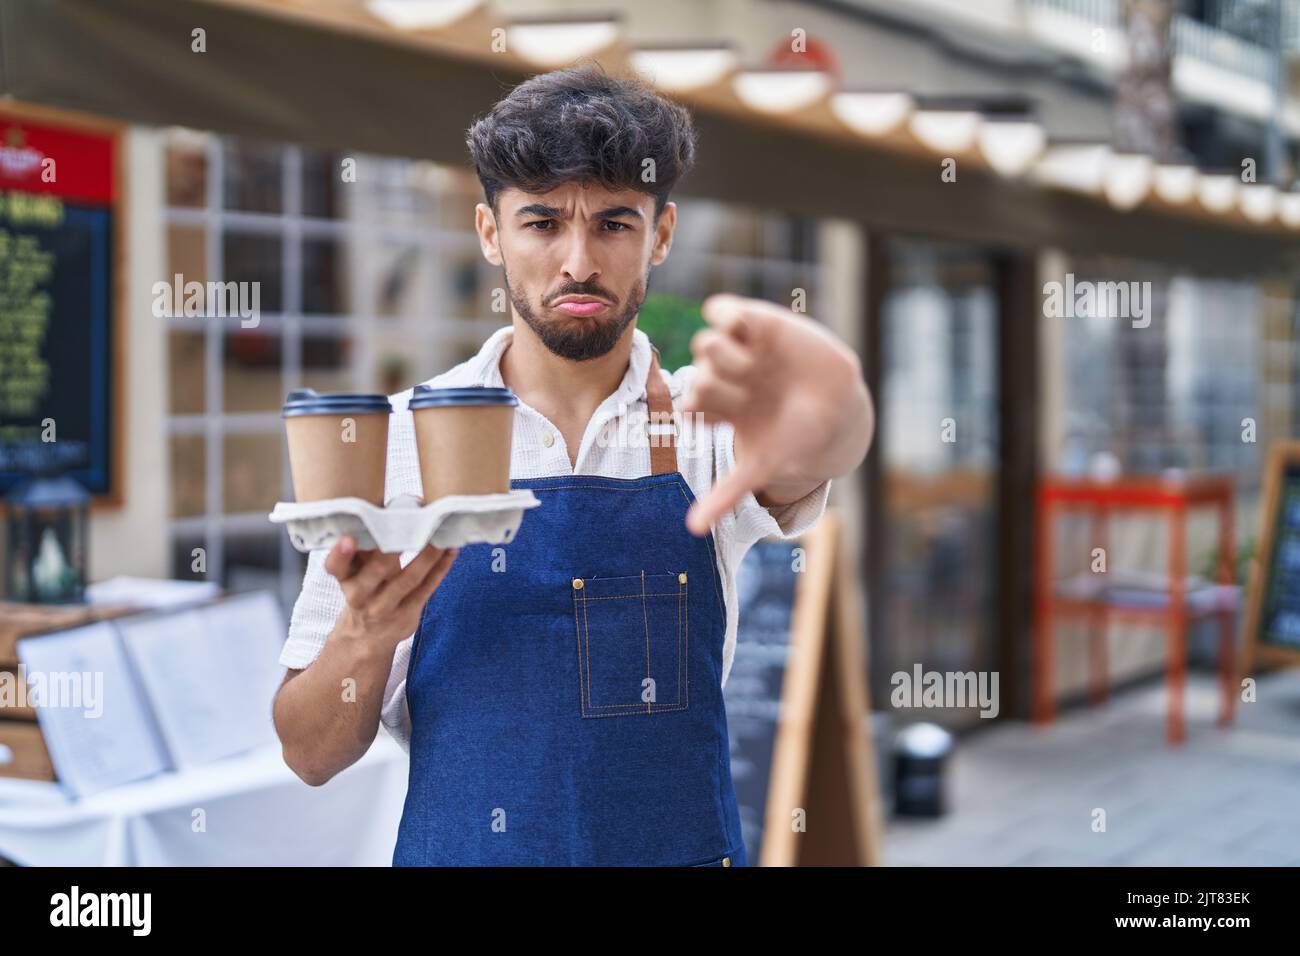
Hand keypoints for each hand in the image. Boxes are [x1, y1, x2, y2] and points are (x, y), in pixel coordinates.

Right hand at [324, 536, 457, 649]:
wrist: (365, 637)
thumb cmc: (365, 590)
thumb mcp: (356, 572)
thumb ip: (367, 546)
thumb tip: (397, 506)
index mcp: (345, 578)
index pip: (335, 567)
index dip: (340, 554)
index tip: (348, 538)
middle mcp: (360, 595)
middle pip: (375, 572)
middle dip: (392, 551)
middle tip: (409, 526)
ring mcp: (384, 607)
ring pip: (407, 579)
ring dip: (426, 556)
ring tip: (440, 536)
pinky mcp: (407, 614)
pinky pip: (426, 588)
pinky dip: (440, 568)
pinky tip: (451, 551)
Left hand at [681, 293, 867, 534]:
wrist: (838, 406)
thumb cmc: (796, 439)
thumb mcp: (760, 467)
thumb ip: (725, 494)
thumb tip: (691, 530)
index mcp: (719, 407)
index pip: (689, 403)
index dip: (699, 410)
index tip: (725, 420)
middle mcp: (725, 378)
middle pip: (696, 372)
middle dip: (716, 383)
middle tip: (746, 392)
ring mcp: (739, 350)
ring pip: (705, 343)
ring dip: (725, 356)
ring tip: (753, 366)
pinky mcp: (757, 323)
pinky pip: (721, 309)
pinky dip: (725, 314)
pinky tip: (745, 328)